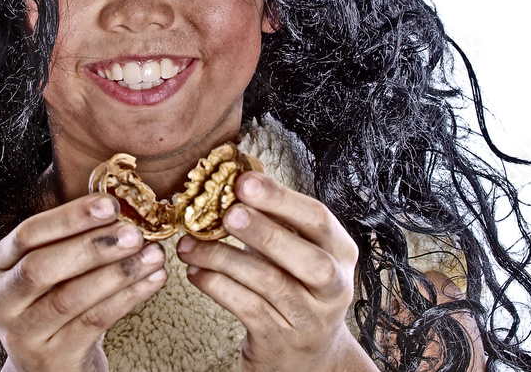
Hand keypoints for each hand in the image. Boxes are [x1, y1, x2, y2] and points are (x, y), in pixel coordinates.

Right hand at [0, 193, 166, 371]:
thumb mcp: (53, 268)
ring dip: (118, 272)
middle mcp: (1, 300)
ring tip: (153, 255)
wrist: (51, 363)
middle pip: (41, 267)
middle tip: (134, 233)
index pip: (27, 234)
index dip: (69, 217)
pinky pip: (93, 322)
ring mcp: (23, 334)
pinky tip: (153, 280)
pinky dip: (128, 297)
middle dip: (92, 246)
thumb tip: (120, 207)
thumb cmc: (55, 302)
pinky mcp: (52, 358)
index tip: (109, 204)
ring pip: (71, 297)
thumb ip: (73, 238)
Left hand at [175, 172, 376, 371]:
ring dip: (223, 258)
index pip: (318, 219)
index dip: (281, 198)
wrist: (305, 355)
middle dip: (263, 232)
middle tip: (227, 213)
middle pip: (306, 258)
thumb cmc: (294, 286)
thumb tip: (233, 176)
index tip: (244, 181)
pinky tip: (195, 272)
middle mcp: (334, 287)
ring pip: (269, 282)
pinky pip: (247, 308)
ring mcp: (311, 319)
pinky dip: (216, 286)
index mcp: (340, 251)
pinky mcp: (282, 341)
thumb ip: (275, 218)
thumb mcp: (295, 250)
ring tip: (189, 245)